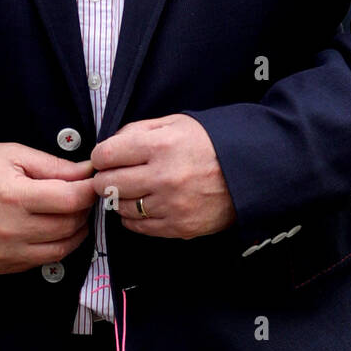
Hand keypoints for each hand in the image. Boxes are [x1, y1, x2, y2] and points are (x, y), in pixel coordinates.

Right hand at [0, 143, 95, 272]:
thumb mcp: (15, 155)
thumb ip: (55, 166)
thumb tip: (87, 174)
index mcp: (15, 197)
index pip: (70, 200)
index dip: (89, 192)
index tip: (94, 184)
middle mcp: (10, 230)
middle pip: (69, 227)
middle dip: (83, 211)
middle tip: (81, 197)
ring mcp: (4, 253)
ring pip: (60, 250)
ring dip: (74, 232)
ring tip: (69, 214)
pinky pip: (40, 262)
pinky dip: (52, 246)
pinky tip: (48, 230)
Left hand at [90, 114, 235, 239]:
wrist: (250, 172)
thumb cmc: (210, 143)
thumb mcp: (175, 123)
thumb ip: (138, 130)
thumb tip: (107, 146)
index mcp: (161, 145)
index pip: (106, 155)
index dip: (100, 156)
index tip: (105, 157)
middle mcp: (164, 177)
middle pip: (107, 184)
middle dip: (104, 178)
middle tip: (111, 175)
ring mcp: (171, 205)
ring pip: (119, 208)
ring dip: (119, 199)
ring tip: (132, 189)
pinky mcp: (179, 227)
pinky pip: (138, 226)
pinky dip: (133, 217)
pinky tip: (142, 204)